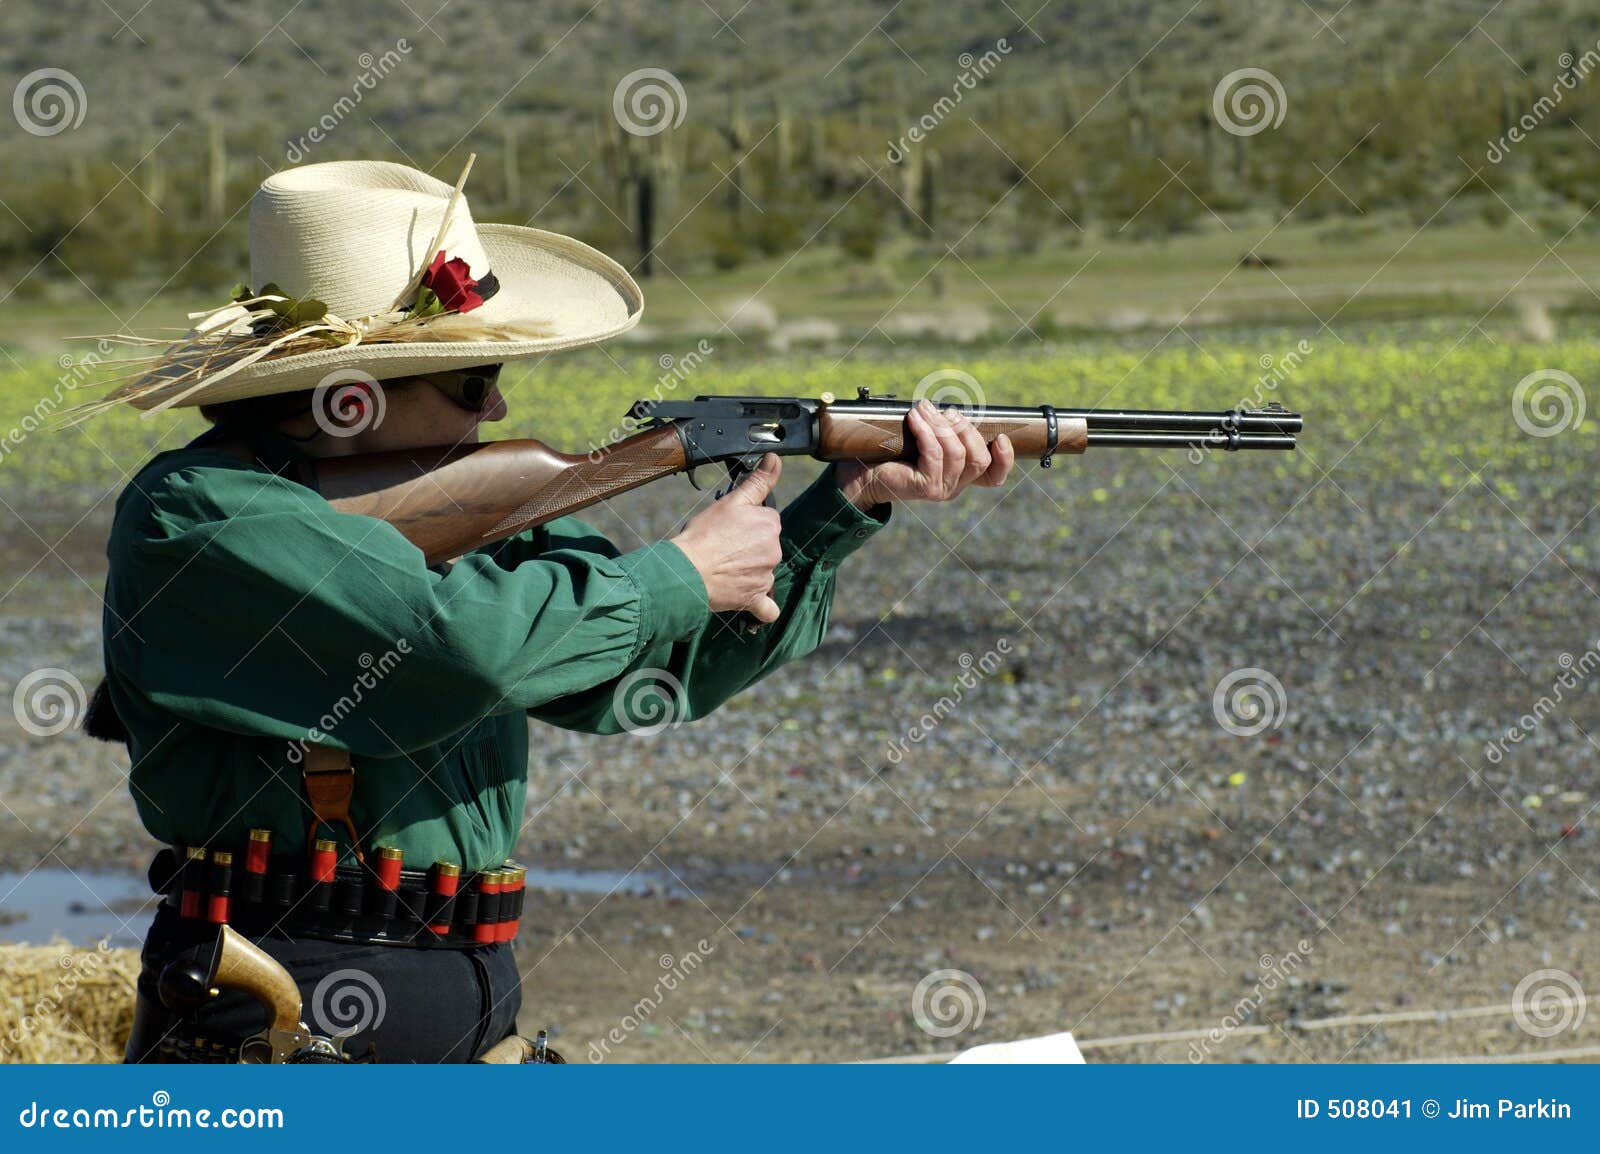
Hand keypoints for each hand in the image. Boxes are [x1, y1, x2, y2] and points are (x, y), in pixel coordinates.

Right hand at [670, 454, 783, 621]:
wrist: (685, 571)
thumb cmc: (703, 535)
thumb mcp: (731, 501)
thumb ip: (758, 481)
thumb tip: (776, 459)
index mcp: (770, 525)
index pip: (766, 521)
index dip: (747, 523)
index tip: (730, 527)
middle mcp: (774, 551)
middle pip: (766, 545)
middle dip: (749, 546)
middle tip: (724, 547)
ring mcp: (766, 577)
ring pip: (763, 571)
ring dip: (749, 570)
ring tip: (724, 568)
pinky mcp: (754, 599)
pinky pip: (768, 608)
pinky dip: (762, 606)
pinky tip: (751, 600)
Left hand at [835, 399, 1015, 508]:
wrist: (862, 474)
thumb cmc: (893, 452)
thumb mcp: (924, 438)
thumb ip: (943, 430)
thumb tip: (953, 411)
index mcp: (960, 475)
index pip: (994, 476)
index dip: (1005, 459)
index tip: (1001, 437)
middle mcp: (955, 485)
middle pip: (979, 458)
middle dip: (965, 428)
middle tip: (946, 411)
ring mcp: (941, 489)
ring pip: (957, 454)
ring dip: (941, 424)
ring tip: (923, 408)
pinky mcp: (925, 487)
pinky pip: (935, 454)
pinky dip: (926, 431)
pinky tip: (915, 418)